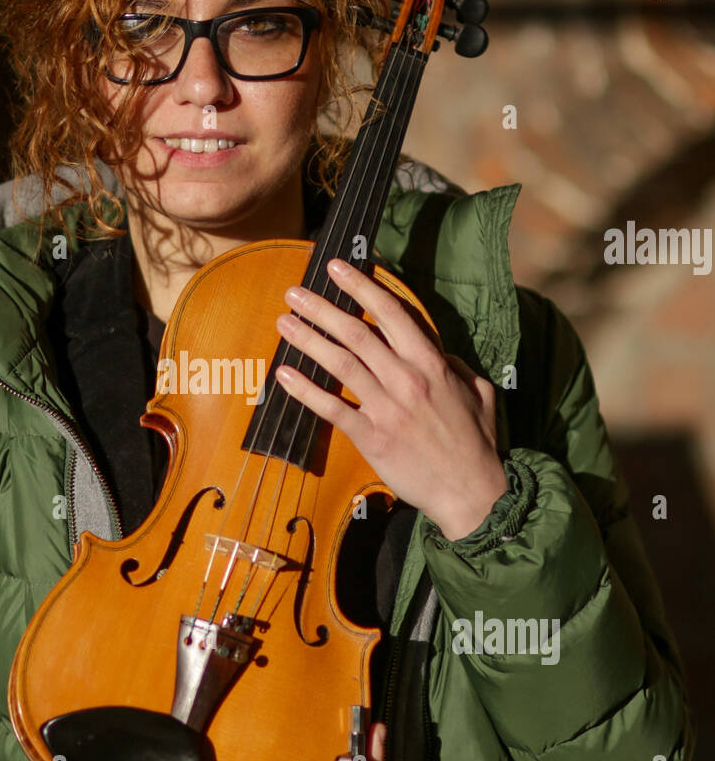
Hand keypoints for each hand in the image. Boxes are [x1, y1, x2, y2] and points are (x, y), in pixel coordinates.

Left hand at [274, 258, 507, 540]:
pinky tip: (284, 375)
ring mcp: (387, 408)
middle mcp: (406, 379)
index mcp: (431, 363)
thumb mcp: (477, 391)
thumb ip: (453, 365)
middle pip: (356, 332)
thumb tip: (436, 351)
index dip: (360, 285)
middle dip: (321, 307)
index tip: (336, 267)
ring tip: (284, 322)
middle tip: (294, 292)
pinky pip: (332, 409)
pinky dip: (306, 391)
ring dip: (308, 339)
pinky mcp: (372, 437)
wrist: (471, 493)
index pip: (390, 313)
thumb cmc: (476, 443)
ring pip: (340, 363)